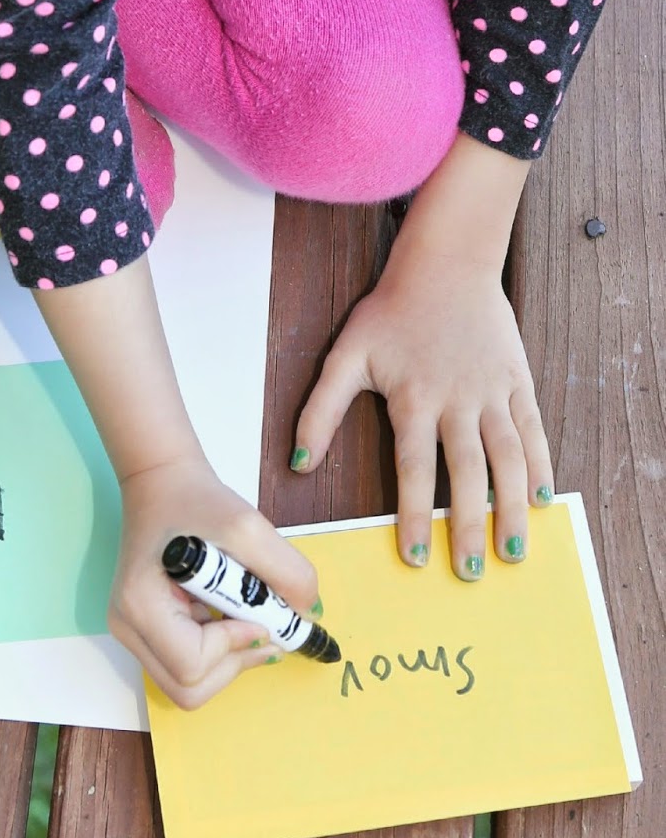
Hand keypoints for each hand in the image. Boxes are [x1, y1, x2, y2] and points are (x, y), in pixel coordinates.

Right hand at [109, 453, 319, 709]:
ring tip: (239, 611)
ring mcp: (131, 631)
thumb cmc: (197, 500)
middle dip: (233, 663)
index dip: (233, 646)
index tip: (255, 611)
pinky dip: (216, 649)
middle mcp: (127, 627)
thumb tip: (307, 618)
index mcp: (140, 604)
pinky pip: (185, 664)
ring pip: (188, 684)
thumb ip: (287, 573)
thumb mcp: (249, 526)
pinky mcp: (143, 630)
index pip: (192, 665)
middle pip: (188, 689)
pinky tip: (221, 610)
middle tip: (258, 624)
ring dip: (227, 657)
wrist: (163, 479)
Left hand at [293, 243, 553, 579]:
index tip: (416, 557)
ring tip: (513, 549)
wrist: (446, 264)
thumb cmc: (391, 312)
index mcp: (414, 399)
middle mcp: (457, 401)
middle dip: (468, 526)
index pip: (413, 469)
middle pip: (466, 474)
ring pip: (507, 459)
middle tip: (470, 572)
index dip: (413, 516)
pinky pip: (533, 431)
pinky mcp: (517, 381)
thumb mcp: (346, 355)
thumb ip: (320, 410)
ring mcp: (492, 392)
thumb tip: (298, 463)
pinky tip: (540, 498)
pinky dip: (540, 465)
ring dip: (510, 507)